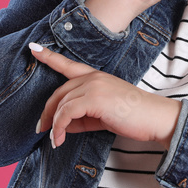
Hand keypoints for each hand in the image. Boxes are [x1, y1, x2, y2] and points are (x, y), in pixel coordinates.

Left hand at [30, 43, 181, 149]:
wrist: (154, 118)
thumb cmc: (133, 117)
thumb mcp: (102, 115)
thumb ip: (82, 117)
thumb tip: (62, 126)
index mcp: (96, 76)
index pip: (68, 65)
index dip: (49, 56)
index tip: (33, 48)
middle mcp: (93, 77)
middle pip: (59, 91)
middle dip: (47, 111)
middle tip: (42, 129)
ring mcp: (94, 86)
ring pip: (61, 104)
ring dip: (54, 124)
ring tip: (55, 140)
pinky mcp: (95, 99)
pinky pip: (67, 113)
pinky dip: (59, 127)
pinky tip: (60, 138)